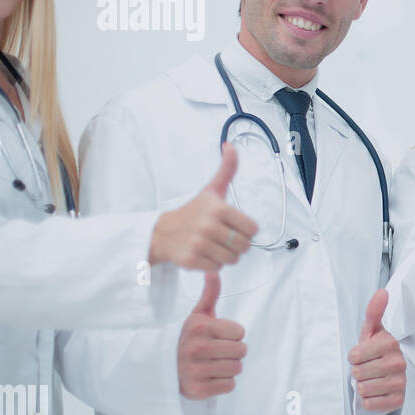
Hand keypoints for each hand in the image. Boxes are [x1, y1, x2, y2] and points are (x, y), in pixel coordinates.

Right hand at [149, 143, 258, 270]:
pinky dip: (213, 265)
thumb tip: (231, 146)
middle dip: (237, 245)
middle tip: (223, 238)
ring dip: (226, 256)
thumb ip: (227, 169)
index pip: (252, 229)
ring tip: (213, 246)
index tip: (233, 226)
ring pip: (232, 259)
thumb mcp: (211, 190)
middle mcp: (208, 226)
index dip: (246, 230)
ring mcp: (199, 244)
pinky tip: (203, 254)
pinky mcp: (191, 260)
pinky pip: (217, 269)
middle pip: (244, 246)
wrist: (161, 233)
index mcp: (218, 208)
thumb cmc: (192, 211)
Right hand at [177, 273, 245, 399]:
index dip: (232, 335)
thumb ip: (210, 295)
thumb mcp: (197, 316)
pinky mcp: (198, 390)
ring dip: (228, 368)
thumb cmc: (189, 340)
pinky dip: (223, 383)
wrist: (166, 369)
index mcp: (199, 327)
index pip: (240, 332)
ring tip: (212, 364)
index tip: (216, 337)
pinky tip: (209, 377)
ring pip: (237, 368)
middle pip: (242, 351)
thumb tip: (213, 272)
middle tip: (215, 353)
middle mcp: (196, 348)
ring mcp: (195, 370)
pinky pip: (229, 385)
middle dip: (232, 352)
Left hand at [348, 290, 405, 413]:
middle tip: (368, 368)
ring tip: (371, 380)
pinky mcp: (398, 400)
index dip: (354, 357)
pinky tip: (376, 392)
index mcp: (390, 344)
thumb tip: (382, 291)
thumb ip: (374, 311)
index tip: (363, 355)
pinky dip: (368, 400)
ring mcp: (400, 382)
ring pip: (363, 389)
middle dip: (358, 372)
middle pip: (358, 373)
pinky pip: (370, 404)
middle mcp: (398, 363)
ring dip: (362, 386)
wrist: (389, 375)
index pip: (355, 356)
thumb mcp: (371, 331)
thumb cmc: (375, 350)